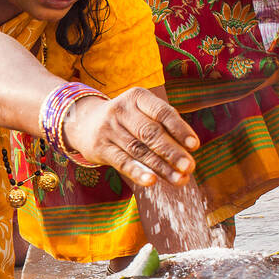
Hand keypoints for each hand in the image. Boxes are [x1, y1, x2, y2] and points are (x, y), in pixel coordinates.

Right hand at [63, 88, 199, 186]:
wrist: (84, 123)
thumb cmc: (126, 120)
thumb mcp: (141, 112)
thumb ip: (162, 125)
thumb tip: (188, 150)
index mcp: (137, 97)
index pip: (162, 112)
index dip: (179, 129)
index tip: (194, 145)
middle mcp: (121, 110)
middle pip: (151, 133)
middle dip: (172, 152)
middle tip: (190, 167)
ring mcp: (108, 129)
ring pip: (139, 150)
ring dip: (161, 167)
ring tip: (179, 179)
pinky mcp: (99, 148)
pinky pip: (122, 161)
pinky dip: (138, 172)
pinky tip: (152, 181)